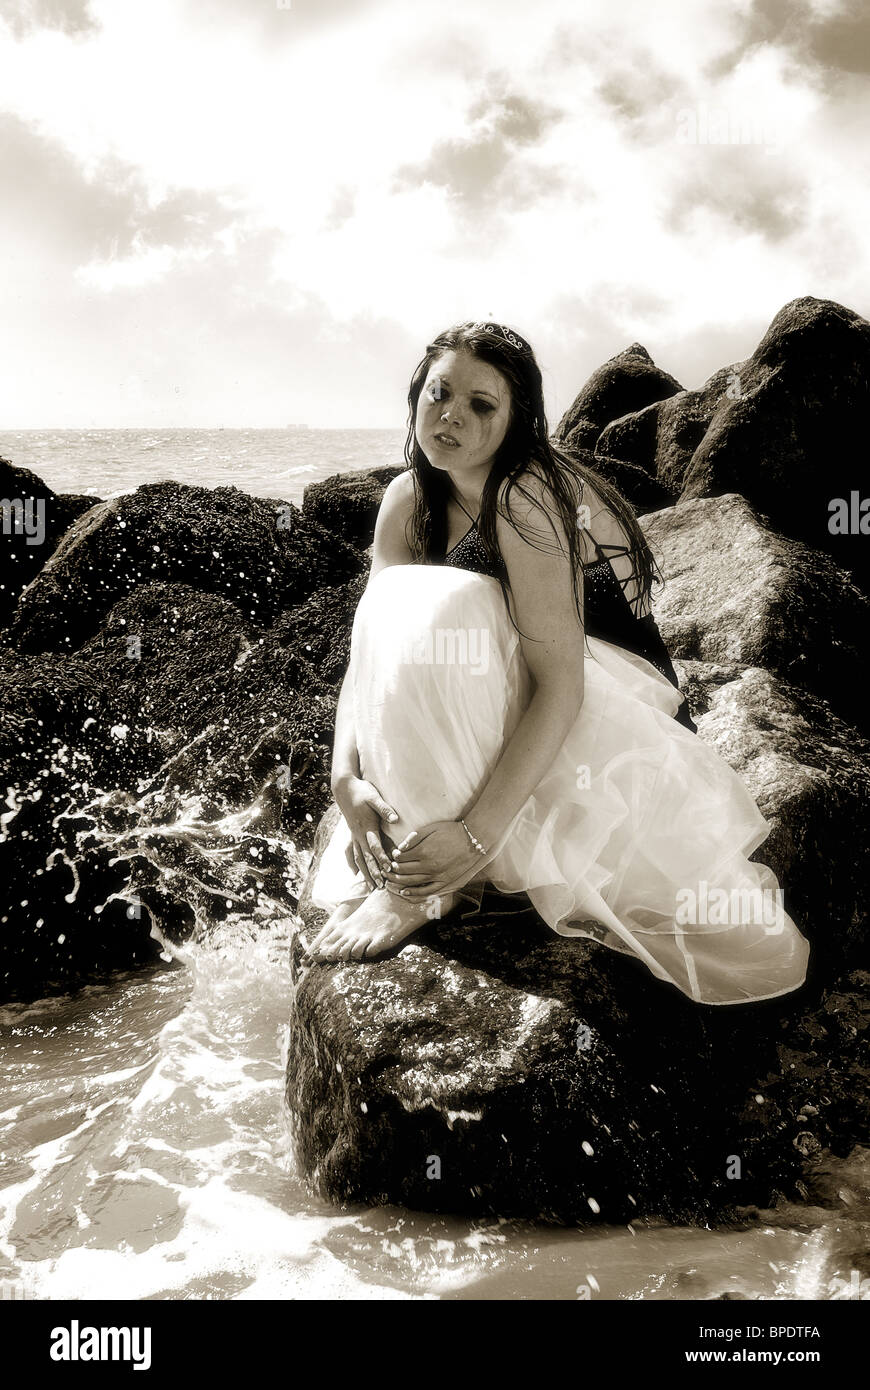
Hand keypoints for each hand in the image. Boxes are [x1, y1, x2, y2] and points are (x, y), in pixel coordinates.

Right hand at [332, 775, 397, 890]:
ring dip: (365, 873)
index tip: (388, 869)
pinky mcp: (351, 834)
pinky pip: (351, 852)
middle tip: (380, 887)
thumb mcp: (374, 797)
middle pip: (366, 857)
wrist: (344, 788)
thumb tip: (395, 819)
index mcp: (366, 826)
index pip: (375, 846)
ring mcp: (354, 835)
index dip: (382, 858)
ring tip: (371, 886)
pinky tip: (355, 873)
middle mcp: (359, 834)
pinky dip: (353, 864)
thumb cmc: (361, 791)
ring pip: (358, 858)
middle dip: (373, 872)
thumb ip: (384, 809)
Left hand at [384, 819, 487, 900]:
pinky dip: (414, 893)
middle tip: (384, 871)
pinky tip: (404, 892)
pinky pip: (426, 891)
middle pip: (403, 871)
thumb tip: (399, 848)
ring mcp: (437, 876)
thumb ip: (414, 838)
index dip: (392, 858)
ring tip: (389, 881)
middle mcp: (429, 866)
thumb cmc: (452, 831)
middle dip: (391, 871)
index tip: (389, 857)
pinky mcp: (446, 882)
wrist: (474, 840)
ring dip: (398, 882)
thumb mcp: (431, 828)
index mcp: (424, 851)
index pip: (400, 858)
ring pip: (411, 883)